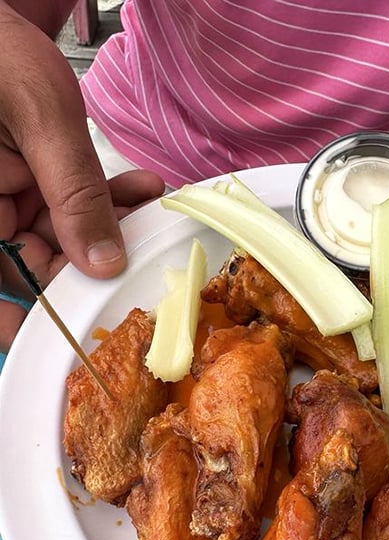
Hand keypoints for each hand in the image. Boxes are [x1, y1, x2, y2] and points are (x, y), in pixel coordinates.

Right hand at [0, 6, 164, 351]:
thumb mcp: (39, 118)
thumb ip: (74, 193)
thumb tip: (103, 262)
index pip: (3, 283)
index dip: (33, 319)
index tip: (76, 342)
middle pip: (37, 266)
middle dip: (94, 261)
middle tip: (143, 256)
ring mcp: (6, 202)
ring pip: (63, 239)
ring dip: (109, 226)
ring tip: (145, 205)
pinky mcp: (28, 187)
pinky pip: (67, 209)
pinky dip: (103, 200)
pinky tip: (136, 188)